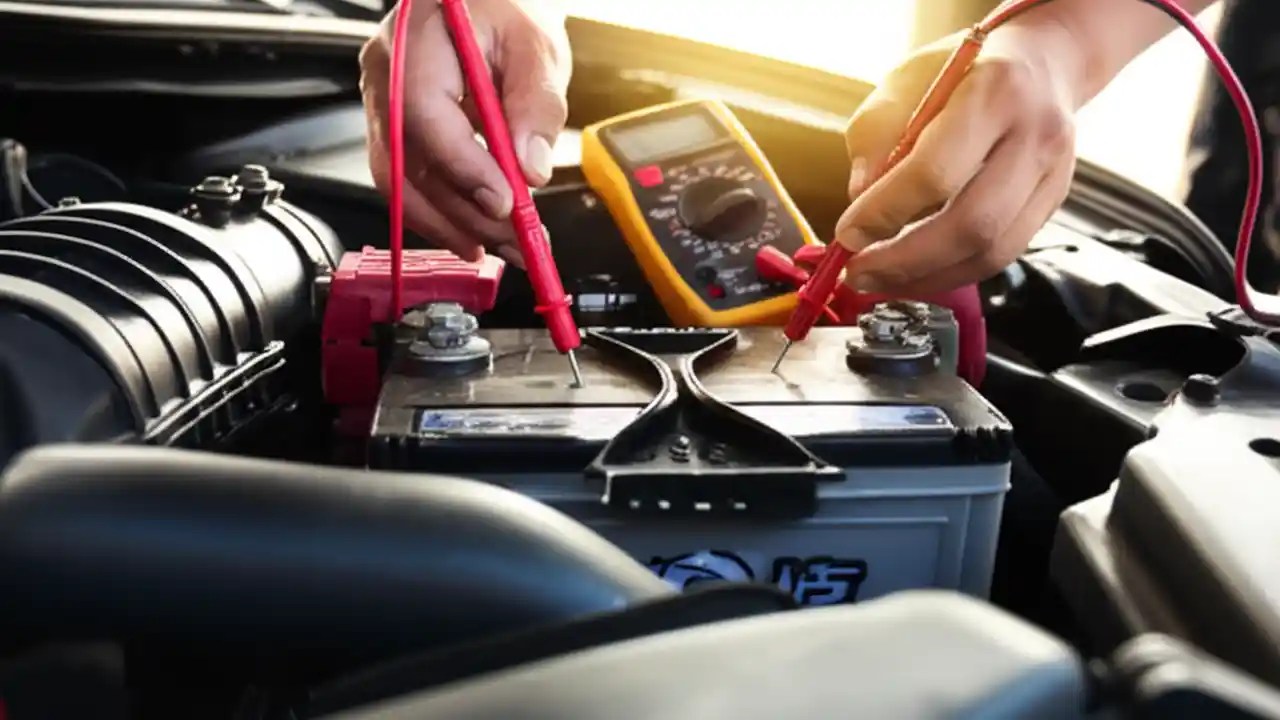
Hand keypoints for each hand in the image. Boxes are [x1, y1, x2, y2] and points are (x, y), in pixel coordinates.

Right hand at [359, 0, 571, 267]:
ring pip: (402, 182)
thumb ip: (536, 104)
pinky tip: (473, 235)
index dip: (462, 166)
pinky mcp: (394, 130)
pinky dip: (440, 214)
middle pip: (410, 160)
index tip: (503, 201)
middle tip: (516, 239)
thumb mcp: (535, 45)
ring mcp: (382, 103)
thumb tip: (530, 168)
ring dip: (452, 224)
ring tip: (502, 246)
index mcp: (414, 42)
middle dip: (465, 212)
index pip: (423, 113)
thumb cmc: (503, 8)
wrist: (481, 1)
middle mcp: (385, 74)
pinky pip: (407, 182)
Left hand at [834, 17, 1085, 294]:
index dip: (885, 212)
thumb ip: (876, 135)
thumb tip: (860, 198)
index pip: (936, 171)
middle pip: (971, 224)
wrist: (1044, 61)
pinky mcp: (1051, 204)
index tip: (847, 234)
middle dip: (905, 261)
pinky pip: (1001, 255)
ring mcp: (1052, 175)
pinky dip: (952, 273)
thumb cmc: (965, 68)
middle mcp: (1034, 136)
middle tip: (858, 273)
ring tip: (880, 280)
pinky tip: (916, 272)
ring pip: (991, 251)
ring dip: (926, 277)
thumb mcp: (905, 80)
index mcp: (995, 93)